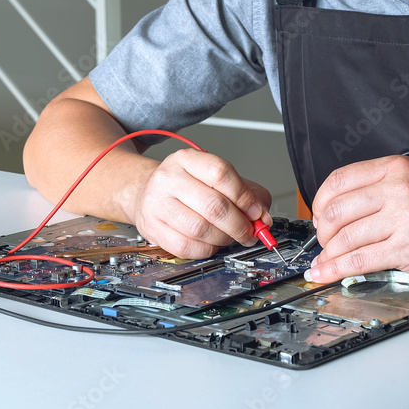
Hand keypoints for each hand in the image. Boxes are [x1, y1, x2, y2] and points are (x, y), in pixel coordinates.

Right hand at [123, 149, 272, 259]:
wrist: (144, 193)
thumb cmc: (185, 186)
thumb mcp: (212, 177)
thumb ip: (245, 192)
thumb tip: (263, 217)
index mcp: (186, 159)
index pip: (221, 173)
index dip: (245, 197)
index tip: (257, 212)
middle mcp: (169, 178)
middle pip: (214, 205)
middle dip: (239, 224)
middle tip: (249, 232)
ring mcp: (157, 204)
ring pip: (201, 229)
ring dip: (224, 239)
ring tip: (229, 236)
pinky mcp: (152, 228)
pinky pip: (187, 247)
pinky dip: (207, 249)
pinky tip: (211, 242)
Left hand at [306, 156, 408, 282]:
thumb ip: (374, 186)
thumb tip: (331, 209)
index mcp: (394, 168)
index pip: (338, 181)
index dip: (319, 201)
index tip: (317, 215)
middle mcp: (398, 189)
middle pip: (336, 210)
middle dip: (322, 231)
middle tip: (325, 240)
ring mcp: (404, 219)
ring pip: (345, 238)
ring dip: (328, 253)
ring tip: (325, 259)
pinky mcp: (408, 249)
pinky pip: (360, 261)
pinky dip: (336, 269)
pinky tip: (326, 272)